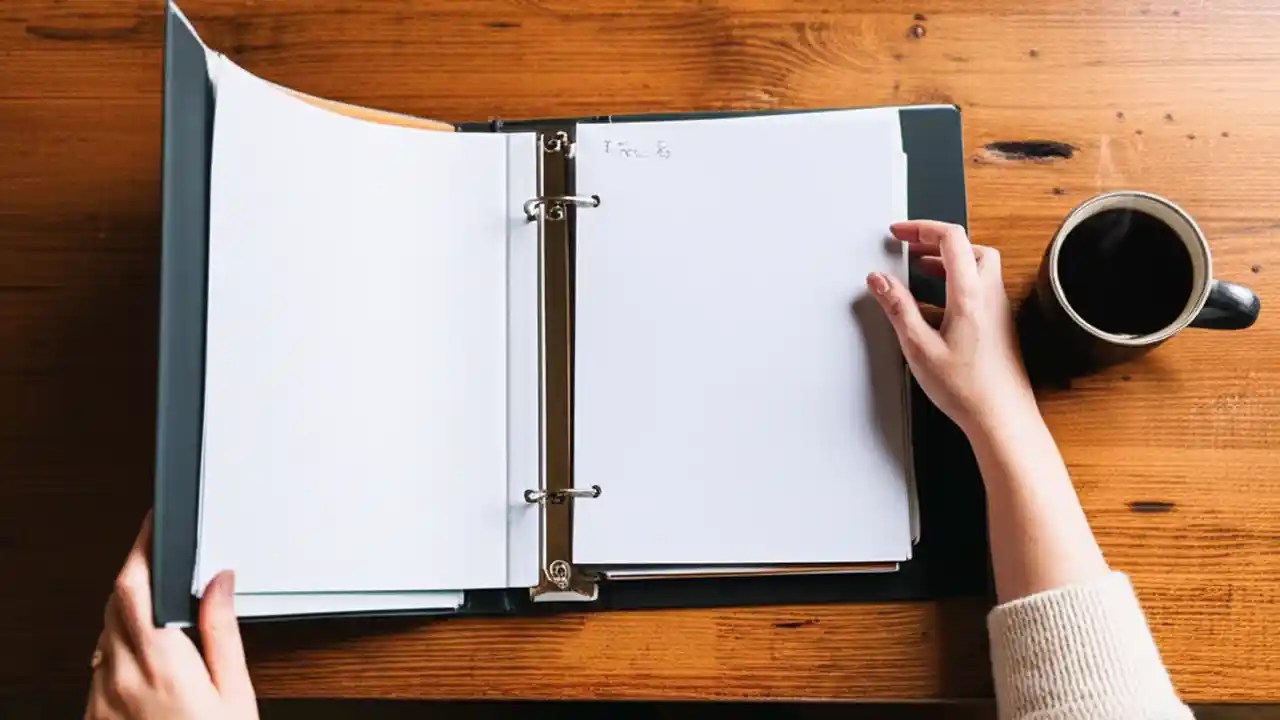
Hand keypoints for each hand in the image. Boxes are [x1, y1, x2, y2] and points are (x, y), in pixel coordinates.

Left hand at [85, 513, 257, 719]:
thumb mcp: (235, 694)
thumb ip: (221, 631)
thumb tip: (219, 581)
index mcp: (163, 665)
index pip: (133, 587)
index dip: (138, 549)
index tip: (152, 526)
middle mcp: (121, 679)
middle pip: (112, 604)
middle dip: (135, 578)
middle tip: (161, 567)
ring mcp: (101, 700)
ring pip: (101, 635)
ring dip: (124, 616)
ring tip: (160, 620)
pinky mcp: (93, 718)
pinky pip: (98, 669)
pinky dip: (117, 652)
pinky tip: (146, 666)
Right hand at [866, 220, 1038, 436]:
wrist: (1002, 418)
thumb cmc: (967, 389)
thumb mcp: (919, 347)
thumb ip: (898, 307)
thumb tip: (880, 280)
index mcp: (970, 294)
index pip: (951, 238)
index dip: (921, 228)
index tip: (898, 233)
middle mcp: (990, 296)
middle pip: (969, 246)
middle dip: (937, 240)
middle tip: (910, 246)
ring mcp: (998, 310)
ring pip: (977, 266)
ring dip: (948, 260)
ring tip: (920, 270)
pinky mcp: (998, 325)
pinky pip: (979, 288)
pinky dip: (956, 281)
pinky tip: (936, 304)